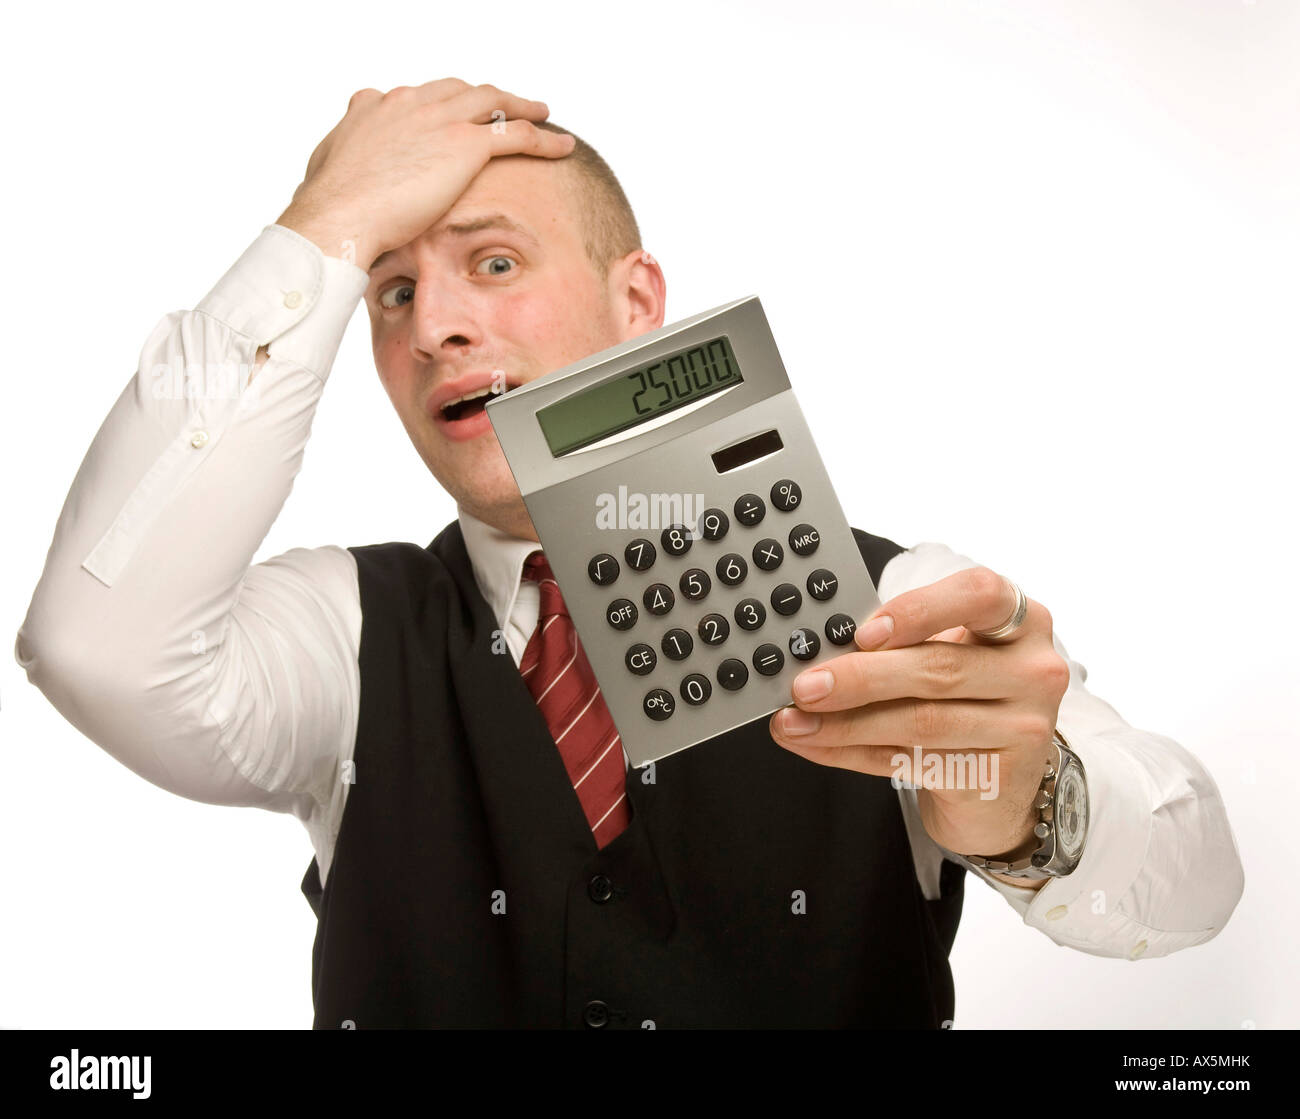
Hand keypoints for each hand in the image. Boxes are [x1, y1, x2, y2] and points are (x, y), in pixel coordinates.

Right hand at [275, 78, 574, 268]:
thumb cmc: (329, 205)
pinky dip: (544, 137)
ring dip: (521, 106)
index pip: (418, 97)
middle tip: (504, 106)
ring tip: (541, 113)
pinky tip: (562, 146)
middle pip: (460, 91)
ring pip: (494, 102)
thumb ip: (338, 156)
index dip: (442, 104)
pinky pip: (518, 134)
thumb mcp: (327, 169)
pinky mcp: (466, 143)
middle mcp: (411, 103)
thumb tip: (333, 160)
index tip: (454, 115)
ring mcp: (440, 120)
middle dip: (485, 98)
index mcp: (376, 107)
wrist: (340, 215)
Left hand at [768, 566, 1068, 862]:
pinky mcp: (1000, 779)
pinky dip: (851, 752)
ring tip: (794, 721)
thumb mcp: (949, 654)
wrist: (1003, 785)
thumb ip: (903, 642)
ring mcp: (1024, 728)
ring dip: (845, 723)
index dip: (918, 610)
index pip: (979, 595)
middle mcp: (1034, 671)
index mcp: (1022, 621)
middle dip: (859, 677)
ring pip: (921, 722)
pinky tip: (813, 745)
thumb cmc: (967, 700)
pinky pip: (910, 762)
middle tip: (804, 685)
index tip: (863, 631)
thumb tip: (819, 647)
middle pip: (938, 668)